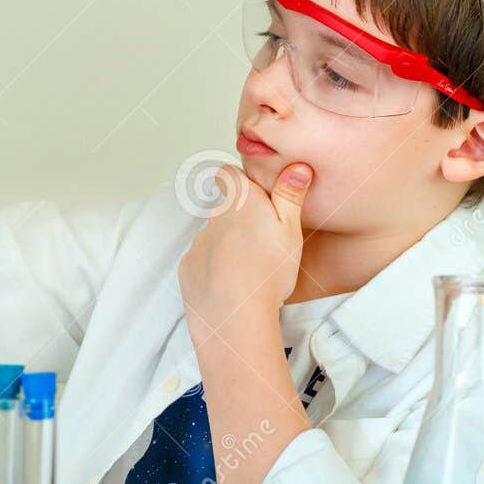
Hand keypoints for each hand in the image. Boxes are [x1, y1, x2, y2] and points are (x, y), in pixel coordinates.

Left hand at [177, 163, 313, 345]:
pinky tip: (231, 286)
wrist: (235, 318)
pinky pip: (202, 262)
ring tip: (250, 270)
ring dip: (227, 247)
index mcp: (240, 203)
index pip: (228, 174)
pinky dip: (213, 269)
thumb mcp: (291, 230)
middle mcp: (213, 218)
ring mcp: (197, 244)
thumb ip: (290, 195)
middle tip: (263, 243)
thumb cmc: (268, 273)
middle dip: (239, 220)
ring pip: (213, 237)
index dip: (240, 182)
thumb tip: (296, 166)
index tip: (256, 196)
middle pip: (224, 210)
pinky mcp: (187, 268)